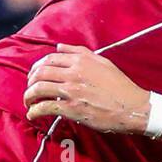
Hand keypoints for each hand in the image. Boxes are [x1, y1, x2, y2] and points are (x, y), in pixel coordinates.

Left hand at [24, 43, 150, 133]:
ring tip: (28, 103)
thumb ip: (80, 52)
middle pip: (40, 72)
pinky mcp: (72, 108)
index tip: (34, 75)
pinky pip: (45, 107)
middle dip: (30, 81)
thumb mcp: (102, 62)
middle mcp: (74, 72)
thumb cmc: (120, 86)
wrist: (133, 107)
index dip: (37, 67)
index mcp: (81, 60)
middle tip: (29, 89)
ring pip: (39, 88)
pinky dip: (34, 111)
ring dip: (28, 96)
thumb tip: (59, 46)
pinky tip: (32, 115)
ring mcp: (72, 91)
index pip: (49, 59)